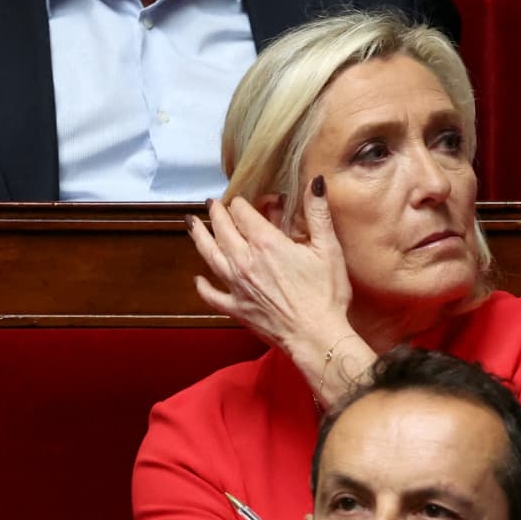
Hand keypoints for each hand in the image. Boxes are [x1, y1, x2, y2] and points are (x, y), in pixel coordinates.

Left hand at [187, 190, 363, 401]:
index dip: (244, 202)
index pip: (242, 212)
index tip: (251, 201)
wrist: (316, 337)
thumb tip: (315, 182)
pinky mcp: (236, 308)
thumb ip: (318, 213)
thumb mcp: (328, 250)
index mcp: (265, 242)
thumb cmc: (326, 295)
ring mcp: (236, 286)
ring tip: (192, 224)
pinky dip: (203, 286)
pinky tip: (198, 279)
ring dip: (199, 237)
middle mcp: (244, 260)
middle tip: (214, 204)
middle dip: (218, 213)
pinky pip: (212, 295)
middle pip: (222, 229)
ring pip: (209, 255)